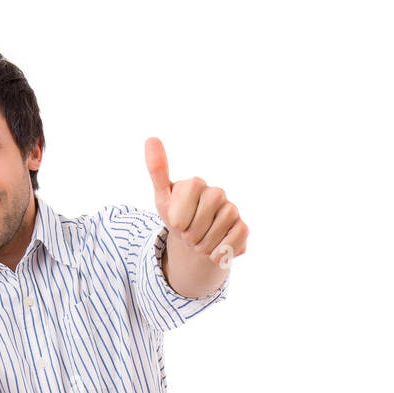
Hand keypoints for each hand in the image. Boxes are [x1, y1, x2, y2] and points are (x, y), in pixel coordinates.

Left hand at [144, 137, 247, 272]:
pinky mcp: (242, 228)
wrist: (195, 237)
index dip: (177, 224)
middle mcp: (217, 193)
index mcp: (196, 183)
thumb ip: (157, 171)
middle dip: (189, 238)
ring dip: (202, 247)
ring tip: (200, 239)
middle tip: (188, 233)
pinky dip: (218, 253)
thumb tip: (151, 138)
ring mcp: (231, 210)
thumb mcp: (163, 198)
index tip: (177, 221)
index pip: (181, 215)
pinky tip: (215, 248)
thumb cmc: (177, 215)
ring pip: (213, 238)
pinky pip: (230, 246)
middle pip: (197, 227)